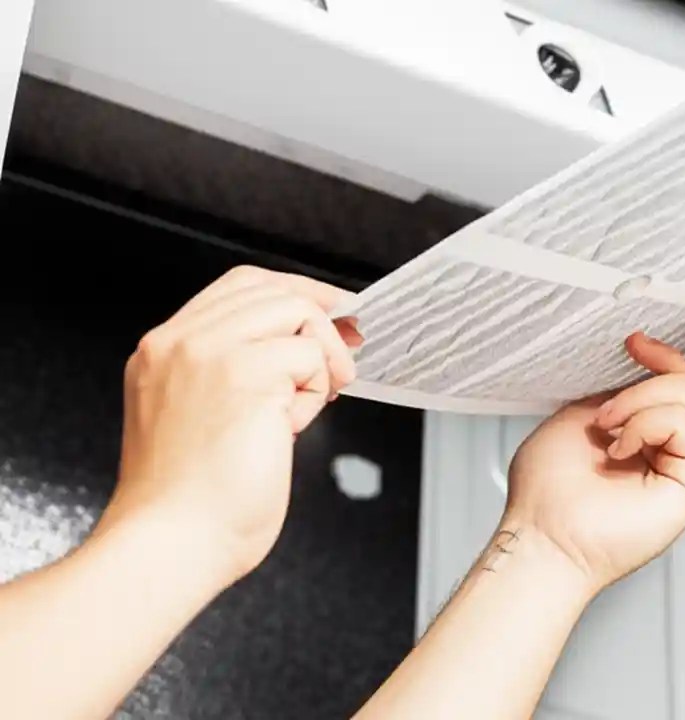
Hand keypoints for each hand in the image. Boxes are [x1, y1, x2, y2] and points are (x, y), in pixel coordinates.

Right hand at [98, 266, 361, 585]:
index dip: (295, 293)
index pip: (239, 288)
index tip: (330, 313)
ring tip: (302, 409)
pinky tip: (291, 426)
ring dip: (318, 361)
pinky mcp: (243, 374)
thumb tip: (307, 345)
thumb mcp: (204, 418)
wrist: (172, 545)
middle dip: (322, 317)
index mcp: (164, 351)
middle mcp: (179, 343)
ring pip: (296, 314)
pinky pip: (310, 356)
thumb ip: (238, 373)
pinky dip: (316, 391)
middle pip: (272, 288)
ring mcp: (208, 353)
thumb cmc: (194, 504)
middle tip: (346, 355)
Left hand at [504, 279, 684, 592]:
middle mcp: (676, 438)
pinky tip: (617, 450)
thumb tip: (653, 347)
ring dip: (636, 396)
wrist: (543, 532)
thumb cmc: (552, 483)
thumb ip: (628, 380)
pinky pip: (680, 422)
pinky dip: (642, 425)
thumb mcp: (587, 405)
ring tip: (603, 425)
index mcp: (650, 419)